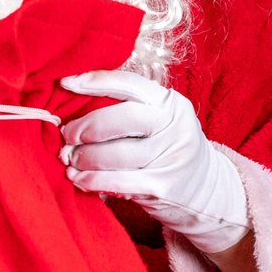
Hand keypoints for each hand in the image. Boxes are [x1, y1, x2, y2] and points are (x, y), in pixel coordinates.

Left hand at [58, 70, 248, 254]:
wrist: (206, 190)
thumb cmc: (166, 149)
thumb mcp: (158, 122)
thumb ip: (126, 109)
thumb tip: (73, 105)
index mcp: (170, 103)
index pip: (129, 84)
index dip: (95, 81)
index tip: (66, 83)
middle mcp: (175, 126)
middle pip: (121, 118)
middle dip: (86, 126)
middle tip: (67, 135)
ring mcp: (171, 157)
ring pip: (115, 154)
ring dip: (83, 157)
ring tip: (69, 158)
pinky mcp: (162, 187)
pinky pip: (117, 181)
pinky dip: (91, 180)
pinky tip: (77, 178)